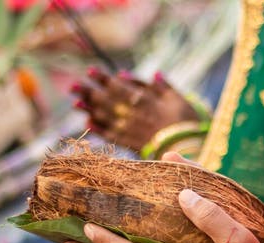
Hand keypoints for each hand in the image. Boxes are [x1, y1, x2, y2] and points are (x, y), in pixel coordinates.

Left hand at [71, 69, 197, 152]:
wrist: (190, 152)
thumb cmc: (188, 124)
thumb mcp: (180, 100)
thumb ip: (164, 87)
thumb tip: (153, 74)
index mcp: (145, 101)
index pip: (119, 86)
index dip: (104, 79)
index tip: (90, 71)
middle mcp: (134, 115)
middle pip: (108, 101)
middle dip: (89, 92)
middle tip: (72, 86)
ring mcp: (132, 131)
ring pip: (106, 118)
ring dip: (90, 110)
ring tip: (76, 103)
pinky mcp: (133, 145)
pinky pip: (113, 137)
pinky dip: (100, 130)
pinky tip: (89, 124)